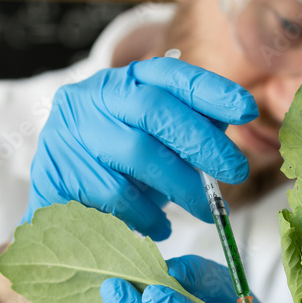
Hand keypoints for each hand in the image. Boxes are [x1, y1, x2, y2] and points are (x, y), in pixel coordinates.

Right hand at [24, 57, 257, 239]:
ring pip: (137, 155)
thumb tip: (223, 128)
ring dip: (180, 187)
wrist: (56, 203)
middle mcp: (91, 99)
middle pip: (153, 111)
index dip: (209, 90)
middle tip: (235, 172)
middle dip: (202, 142)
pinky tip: (159, 228)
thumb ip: (186, 132)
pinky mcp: (55, 172)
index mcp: (121, 84)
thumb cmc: (115, 170)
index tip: (246, 109)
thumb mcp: (154, 145)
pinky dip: (146, 215)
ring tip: (204, 210)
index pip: (168, 74)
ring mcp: (69, 133)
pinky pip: (113, 194)